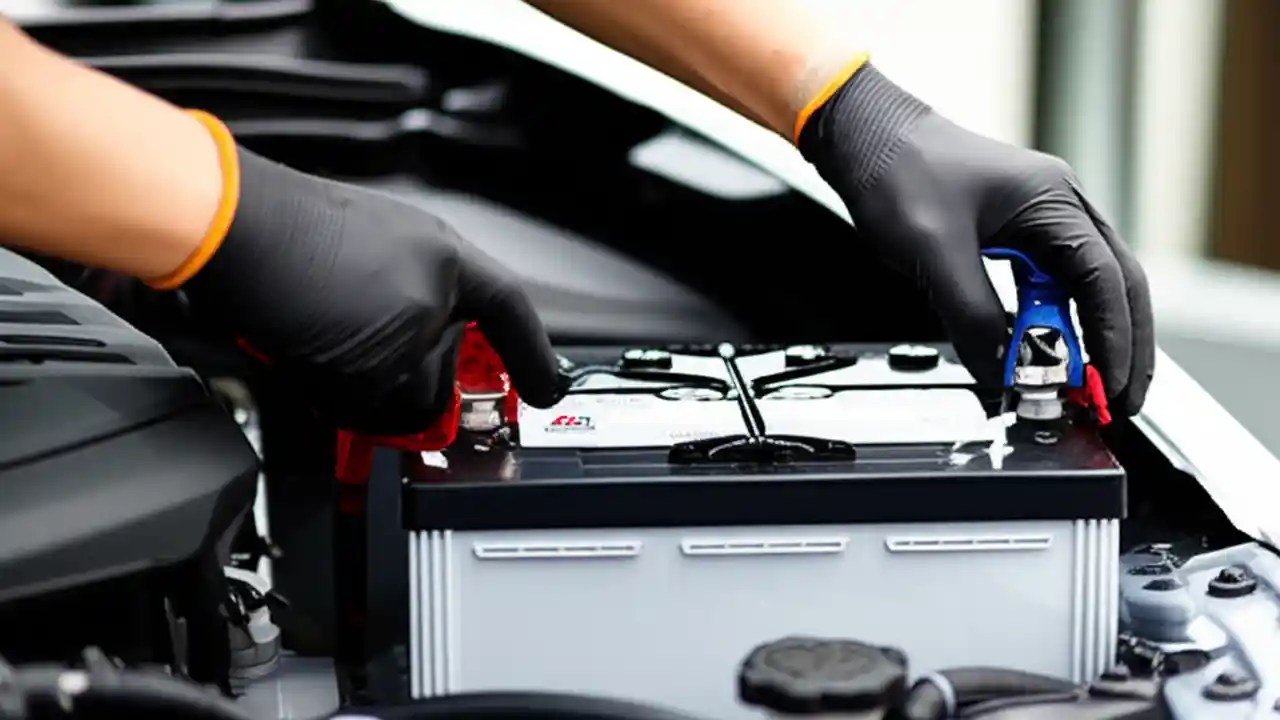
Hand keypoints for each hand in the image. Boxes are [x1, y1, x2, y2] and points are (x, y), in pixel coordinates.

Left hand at [180, 146, 563, 434]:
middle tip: (425, 419)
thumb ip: (408, 402)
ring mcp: (366, 251)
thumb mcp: (375, 370)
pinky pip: (350, 321)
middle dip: (437, 381)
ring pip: (394, 333)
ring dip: (379, 374)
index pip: (513, 317)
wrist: (213, 231)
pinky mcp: (320, 262)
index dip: (534, 362)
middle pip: (451, 333)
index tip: (544, 391)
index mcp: (449, 264)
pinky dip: (343, 356)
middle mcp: (415, 249)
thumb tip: (413, 416)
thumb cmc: (300, 269)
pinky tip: (315, 375)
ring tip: (349, 399)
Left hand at [799, 64, 1153, 415]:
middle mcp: (1058, 208)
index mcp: (1053, 201)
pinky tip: (1040, 353)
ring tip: (1082, 387)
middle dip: (1121, 347)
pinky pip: (1045, 288)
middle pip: (1113, 287)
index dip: (1114, 339)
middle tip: (1117, 401)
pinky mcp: (1013, 237)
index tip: (1109, 386)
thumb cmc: (897, 171)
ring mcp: (1039, 222)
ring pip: (1082, 290)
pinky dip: (1048, 324)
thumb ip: (972, 315)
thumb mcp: (934, 252)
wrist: (864, 135)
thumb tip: (1002, 371)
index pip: (1105, 280)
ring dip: (1085, 339)